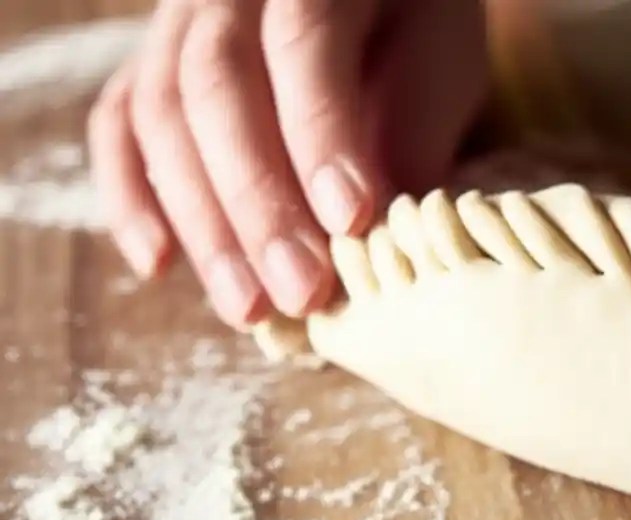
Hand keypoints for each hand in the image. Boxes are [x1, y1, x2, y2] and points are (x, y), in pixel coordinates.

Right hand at [87, 0, 487, 326]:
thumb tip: (381, 234)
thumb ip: (412, 130)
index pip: (303, 46)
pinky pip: (118, 125)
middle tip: (302, 291)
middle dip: (259, 204)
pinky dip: (132, 198)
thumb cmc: (411, 21)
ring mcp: (176, 23)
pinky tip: (159, 265)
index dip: (321, 135)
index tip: (350, 220)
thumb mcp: (438, 59)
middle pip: (218, 89)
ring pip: (162, 117)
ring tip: (250, 307)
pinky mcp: (148, 64)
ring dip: (203, 224)